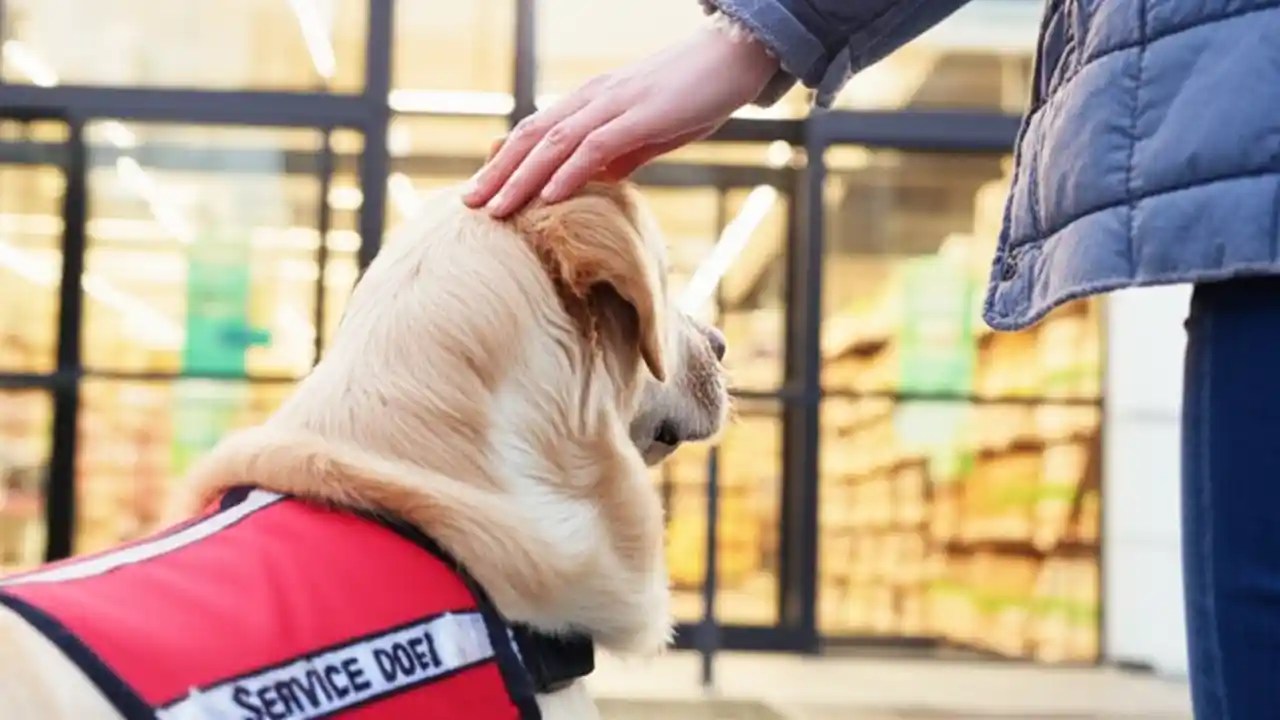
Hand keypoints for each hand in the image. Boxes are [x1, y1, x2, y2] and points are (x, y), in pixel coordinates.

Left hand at [463, 24, 778, 216]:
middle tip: (468, 205)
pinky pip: (596, 146)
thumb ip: (622, 154)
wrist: (733, 60)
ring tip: (497, 209)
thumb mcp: (651, 132)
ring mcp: (614, 105)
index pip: (536, 133)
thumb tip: (597, 180)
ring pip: (555, 143)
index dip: (505, 162)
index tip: (482, 192)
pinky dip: (569, 172)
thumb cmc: (694, 96)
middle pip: (532, 136)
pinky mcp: (640, 116)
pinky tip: (550, 196)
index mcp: (591, 104)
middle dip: (498, 172)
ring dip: (522, 178)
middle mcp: (593, 100)